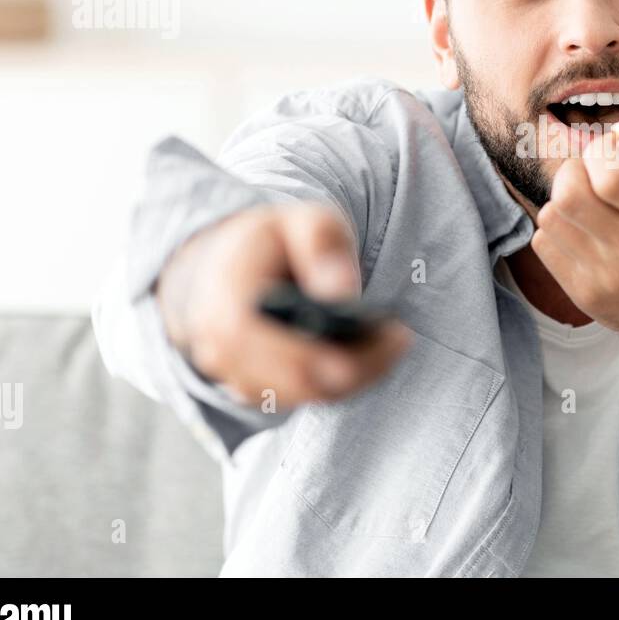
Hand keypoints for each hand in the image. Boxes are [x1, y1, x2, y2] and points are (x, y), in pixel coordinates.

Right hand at [155, 202, 410, 409]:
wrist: (231, 265)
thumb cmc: (274, 242)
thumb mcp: (301, 220)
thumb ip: (321, 242)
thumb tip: (340, 291)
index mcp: (225, 299)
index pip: (269, 344)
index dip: (330, 351)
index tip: (389, 333)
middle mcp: (220, 347)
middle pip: (298, 380)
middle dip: (359, 365)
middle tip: (399, 337)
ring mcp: (235, 375)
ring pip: (307, 395)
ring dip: (356, 375)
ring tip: (388, 340)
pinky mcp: (256, 391)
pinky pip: (306, 398)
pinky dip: (342, 382)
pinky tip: (366, 352)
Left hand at [530, 123, 618, 352]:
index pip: (609, 175)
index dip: (601, 153)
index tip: (613, 155)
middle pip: (569, 194)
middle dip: (574, 171)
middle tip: (592, 174)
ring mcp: (604, 278)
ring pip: (550, 216)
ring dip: (564, 199)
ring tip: (590, 204)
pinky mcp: (584, 295)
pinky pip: (544, 245)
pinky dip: (558, 228)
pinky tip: (583, 230)